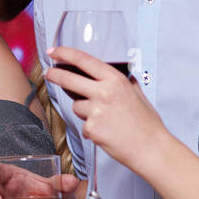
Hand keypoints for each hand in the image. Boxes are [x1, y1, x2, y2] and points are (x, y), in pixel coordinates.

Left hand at [45, 46, 168, 173]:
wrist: (150, 147)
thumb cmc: (146, 123)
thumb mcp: (137, 93)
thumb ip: (123, 82)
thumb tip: (115, 73)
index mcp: (115, 80)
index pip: (84, 60)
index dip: (65, 53)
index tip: (54, 52)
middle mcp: (104, 93)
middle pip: (68, 79)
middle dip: (55, 75)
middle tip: (48, 73)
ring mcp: (96, 111)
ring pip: (76, 106)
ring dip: (84, 112)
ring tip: (106, 120)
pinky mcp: (91, 128)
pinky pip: (83, 125)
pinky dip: (91, 129)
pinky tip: (107, 132)